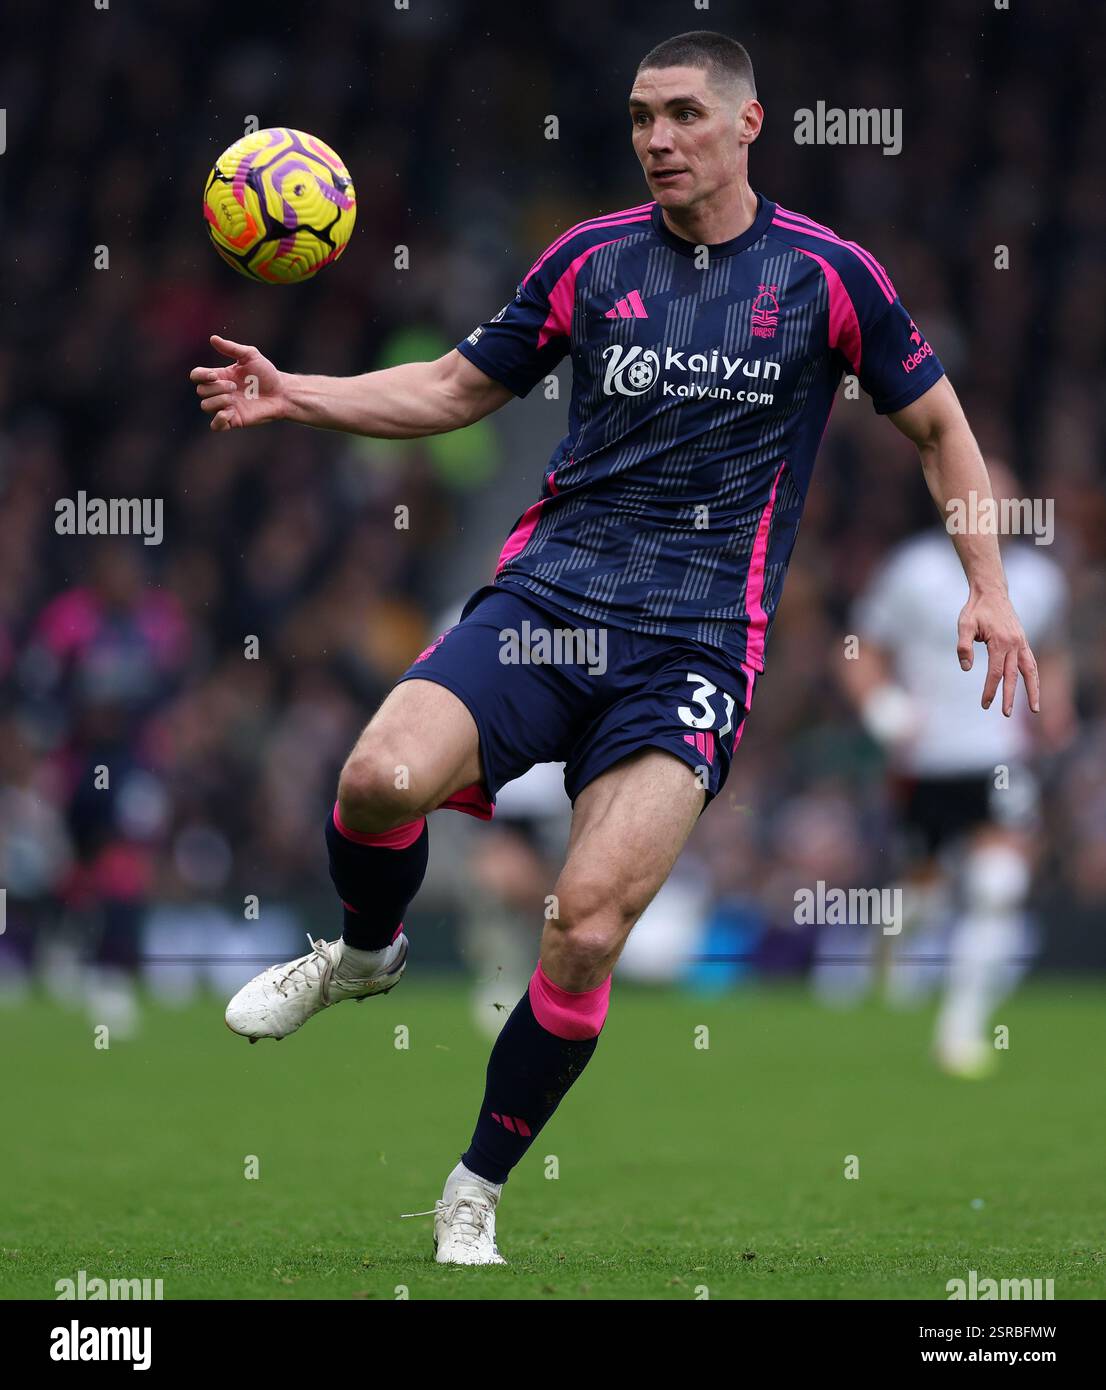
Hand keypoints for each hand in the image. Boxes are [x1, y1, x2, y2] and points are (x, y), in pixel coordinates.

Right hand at [189, 335, 285, 430]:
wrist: (282, 392)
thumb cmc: (267, 373)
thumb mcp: (250, 355)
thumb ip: (231, 348)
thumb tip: (213, 338)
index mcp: (220, 376)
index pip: (197, 376)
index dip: (200, 375)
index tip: (214, 375)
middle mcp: (220, 392)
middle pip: (201, 391)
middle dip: (216, 388)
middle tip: (235, 386)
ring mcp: (226, 406)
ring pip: (205, 406)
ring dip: (218, 401)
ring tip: (234, 398)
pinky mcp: (234, 420)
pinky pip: (215, 426)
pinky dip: (218, 420)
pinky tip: (230, 412)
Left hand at [956, 591, 1039, 715]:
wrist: (991, 592)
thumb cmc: (976, 609)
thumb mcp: (964, 624)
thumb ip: (963, 646)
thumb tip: (966, 668)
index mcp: (1000, 642)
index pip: (995, 672)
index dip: (990, 690)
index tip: (985, 704)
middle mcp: (1015, 644)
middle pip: (1013, 676)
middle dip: (1009, 696)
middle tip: (1005, 714)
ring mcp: (1022, 642)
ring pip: (1030, 671)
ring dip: (1033, 690)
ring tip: (1034, 709)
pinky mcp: (1023, 641)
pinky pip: (1031, 662)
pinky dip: (1034, 677)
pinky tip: (1034, 688)